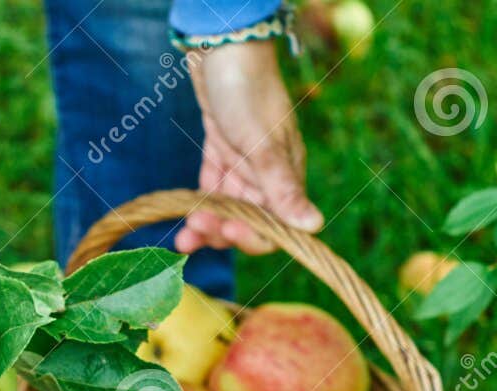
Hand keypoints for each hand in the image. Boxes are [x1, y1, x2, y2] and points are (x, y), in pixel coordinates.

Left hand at [178, 38, 322, 253]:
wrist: (221, 47)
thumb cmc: (246, 90)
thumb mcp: (263, 144)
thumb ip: (283, 188)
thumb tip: (313, 227)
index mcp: (286, 174)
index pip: (277, 225)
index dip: (253, 236)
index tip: (228, 231)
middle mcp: (267, 175)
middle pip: (248, 222)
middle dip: (222, 233)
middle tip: (194, 231)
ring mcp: (243, 165)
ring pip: (227, 210)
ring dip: (206, 226)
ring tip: (182, 238)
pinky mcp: (222, 154)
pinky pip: (212, 191)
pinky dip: (199, 206)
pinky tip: (182, 217)